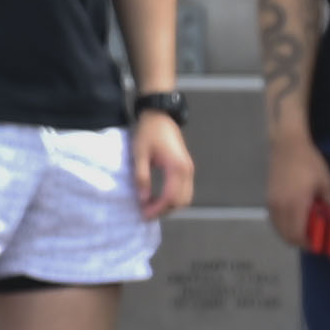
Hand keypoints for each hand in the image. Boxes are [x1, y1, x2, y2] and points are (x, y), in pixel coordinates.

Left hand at [126, 104, 193, 224]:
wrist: (160, 116)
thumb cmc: (148, 133)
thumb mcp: (140, 154)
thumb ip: (142, 177)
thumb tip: (143, 199)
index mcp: (176, 168)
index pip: (170, 198)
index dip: (157, 209)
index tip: (143, 214)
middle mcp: (187, 170)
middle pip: (180, 201)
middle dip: (164, 210)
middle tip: (146, 213)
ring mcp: (189, 169)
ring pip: (185, 198)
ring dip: (170, 206)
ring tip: (152, 206)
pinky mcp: (187, 168)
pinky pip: (185, 190)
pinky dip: (174, 198)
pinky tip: (160, 197)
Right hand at [266, 133, 329, 256]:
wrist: (287, 146)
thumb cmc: (310, 163)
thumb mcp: (326, 183)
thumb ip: (329, 204)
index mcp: (296, 204)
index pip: (297, 234)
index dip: (306, 244)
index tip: (317, 245)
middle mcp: (281, 206)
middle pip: (286, 236)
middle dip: (298, 242)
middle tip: (311, 240)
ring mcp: (271, 203)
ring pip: (278, 229)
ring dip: (289, 235)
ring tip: (302, 231)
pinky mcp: (267, 199)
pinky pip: (273, 220)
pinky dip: (282, 226)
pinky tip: (292, 221)